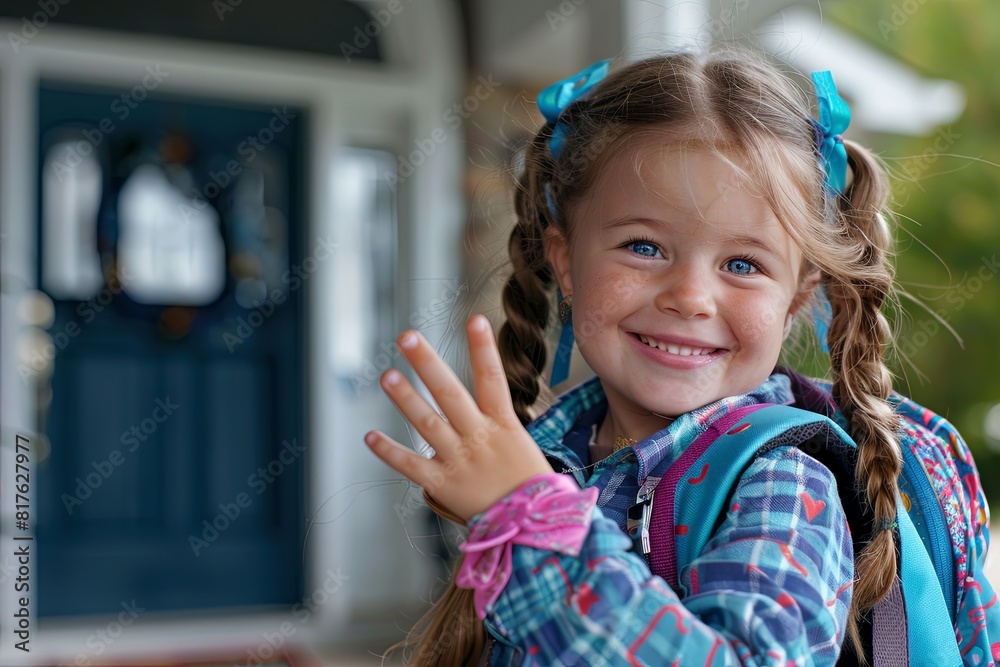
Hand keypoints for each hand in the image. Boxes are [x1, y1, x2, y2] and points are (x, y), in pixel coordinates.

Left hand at [364, 314, 553, 521]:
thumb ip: (500, 420)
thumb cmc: (528, 483)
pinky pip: (411, 465)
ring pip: (427, 423)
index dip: (483, 348)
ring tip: (387, 375)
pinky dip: (389, 451)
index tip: (474, 318)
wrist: (532, 529)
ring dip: (405, 399)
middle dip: (428, 363)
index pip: (493, 378)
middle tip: (407, 336)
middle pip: (450, 393)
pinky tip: (369, 436)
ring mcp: (459, 460)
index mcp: (504, 425)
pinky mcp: (442, 484)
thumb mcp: (523, 444)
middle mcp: (479, 437)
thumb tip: (489, 390)